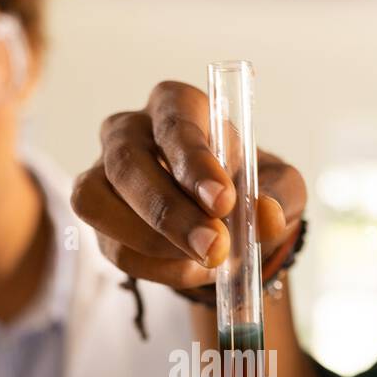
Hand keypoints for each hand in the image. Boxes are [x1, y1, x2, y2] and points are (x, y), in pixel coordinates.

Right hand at [71, 80, 305, 289]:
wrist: (227, 216)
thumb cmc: (247, 185)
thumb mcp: (279, 186)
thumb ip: (278, 197)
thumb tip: (266, 217)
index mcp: (175, 105)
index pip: (174, 124)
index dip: (194, 164)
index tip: (224, 201)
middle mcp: (128, 131)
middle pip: (127, 163)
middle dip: (169, 212)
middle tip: (214, 248)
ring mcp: (102, 173)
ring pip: (97, 202)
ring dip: (151, 241)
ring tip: (205, 262)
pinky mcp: (98, 217)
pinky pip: (111, 246)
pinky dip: (154, 267)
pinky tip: (191, 270)